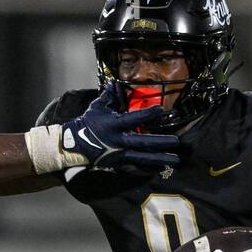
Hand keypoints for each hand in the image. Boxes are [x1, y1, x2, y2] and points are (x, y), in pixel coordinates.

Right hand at [61, 85, 179, 173]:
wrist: (74, 146)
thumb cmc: (87, 124)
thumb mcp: (97, 107)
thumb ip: (109, 96)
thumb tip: (115, 82)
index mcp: (114, 125)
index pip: (134, 118)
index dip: (148, 114)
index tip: (161, 110)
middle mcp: (119, 141)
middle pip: (143, 142)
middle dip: (161, 143)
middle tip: (177, 142)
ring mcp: (119, 155)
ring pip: (143, 158)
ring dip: (160, 159)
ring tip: (176, 160)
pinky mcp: (118, 165)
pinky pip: (136, 167)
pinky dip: (149, 168)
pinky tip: (161, 168)